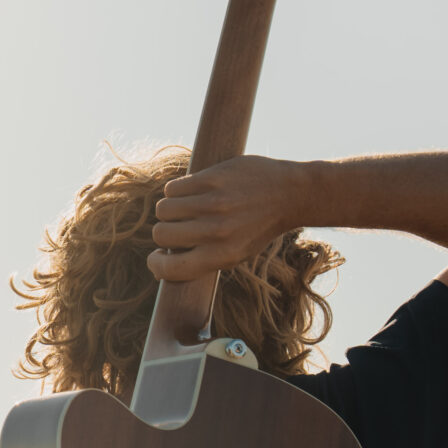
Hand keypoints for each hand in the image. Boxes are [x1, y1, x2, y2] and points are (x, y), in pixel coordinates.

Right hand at [146, 155, 311, 282]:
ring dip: (168, 209)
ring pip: (163, 209)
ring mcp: (215, 203)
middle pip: (161, 234)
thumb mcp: (236, 253)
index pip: (170, 269)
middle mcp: (217, 231)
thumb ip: (202, 259)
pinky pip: (173, 188)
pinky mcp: (213, 178)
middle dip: (164, 232)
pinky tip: (191, 191)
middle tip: (177, 227)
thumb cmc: (258, 227)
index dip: (156, 265)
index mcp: (222, 256)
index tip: (158, 257)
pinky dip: (176, 191)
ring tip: (184, 208)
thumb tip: (163, 262)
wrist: (291, 194)